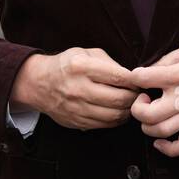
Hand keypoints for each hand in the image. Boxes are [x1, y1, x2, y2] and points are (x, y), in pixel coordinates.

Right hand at [12, 48, 138, 130]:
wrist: (39, 83)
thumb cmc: (66, 65)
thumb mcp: (86, 53)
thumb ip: (109, 63)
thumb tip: (132, 76)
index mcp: (81, 67)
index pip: (118, 77)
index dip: (134, 81)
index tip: (139, 80)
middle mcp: (78, 89)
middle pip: (118, 99)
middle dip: (134, 97)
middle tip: (138, 94)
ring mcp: (76, 108)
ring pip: (113, 115)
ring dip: (127, 111)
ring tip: (130, 103)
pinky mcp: (76, 122)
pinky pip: (103, 125)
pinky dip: (115, 120)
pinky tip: (118, 112)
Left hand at [128, 41, 178, 156]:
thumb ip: (170, 57)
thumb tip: (153, 67)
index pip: (144, 78)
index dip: (135, 77)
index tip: (138, 77)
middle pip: (146, 114)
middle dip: (136, 108)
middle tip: (142, 99)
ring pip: (160, 131)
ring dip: (147, 126)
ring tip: (151, 115)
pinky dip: (167, 149)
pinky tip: (160, 141)